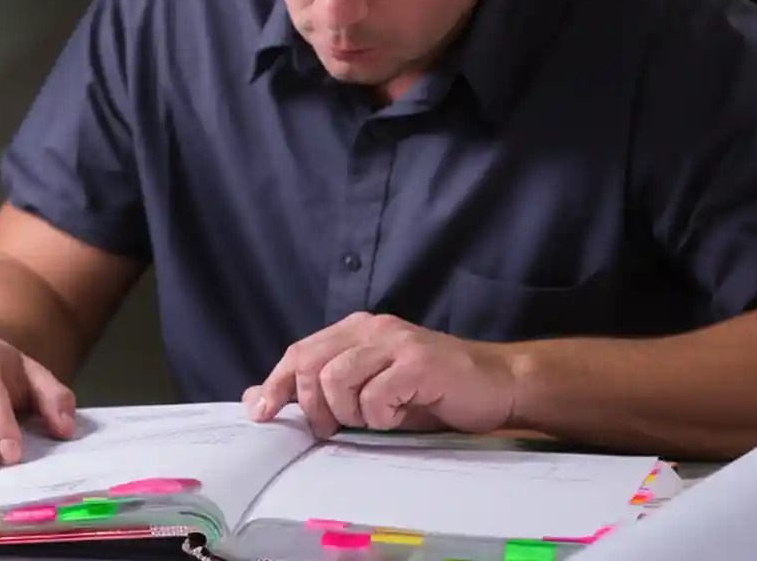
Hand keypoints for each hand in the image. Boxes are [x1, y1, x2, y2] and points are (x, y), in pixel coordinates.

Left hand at [242, 312, 516, 437]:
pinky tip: (400, 416)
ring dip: (349, 413)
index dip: (276, 384)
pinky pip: (375, 395)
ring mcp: (396, 342)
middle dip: (313, 406)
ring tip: (374, 421)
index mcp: (356, 329)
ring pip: (336, 379)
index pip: (299, 351)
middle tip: (334, 428)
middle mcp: (372, 328)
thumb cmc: (431, 392)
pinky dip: (381, 417)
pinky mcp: (418, 363)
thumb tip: (259, 399)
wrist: (497, 384)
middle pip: (310, 364)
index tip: (263, 414)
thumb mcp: (368, 390)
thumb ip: (319, 390)